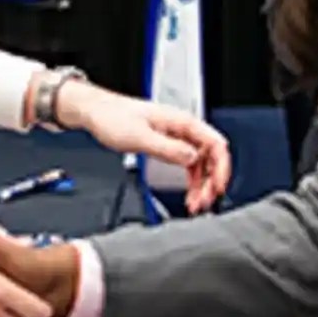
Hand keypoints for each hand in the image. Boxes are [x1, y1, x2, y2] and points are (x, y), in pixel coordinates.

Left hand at [55, 80, 230, 212]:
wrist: (96, 112)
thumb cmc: (113, 117)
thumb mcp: (140, 137)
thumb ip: (168, 148)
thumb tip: (192, 158)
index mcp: (181, 122)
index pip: (215, 144)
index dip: (221, 168)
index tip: (217, 188)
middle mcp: (182, 129)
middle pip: (211, 157)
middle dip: (211, 181)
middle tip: (203, 202)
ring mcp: (176, 137)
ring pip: (200, 164)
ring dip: (201, 185)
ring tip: (195, 204)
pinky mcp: (167, 145)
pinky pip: (187, 165)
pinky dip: (190, 181)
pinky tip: (188, 194)